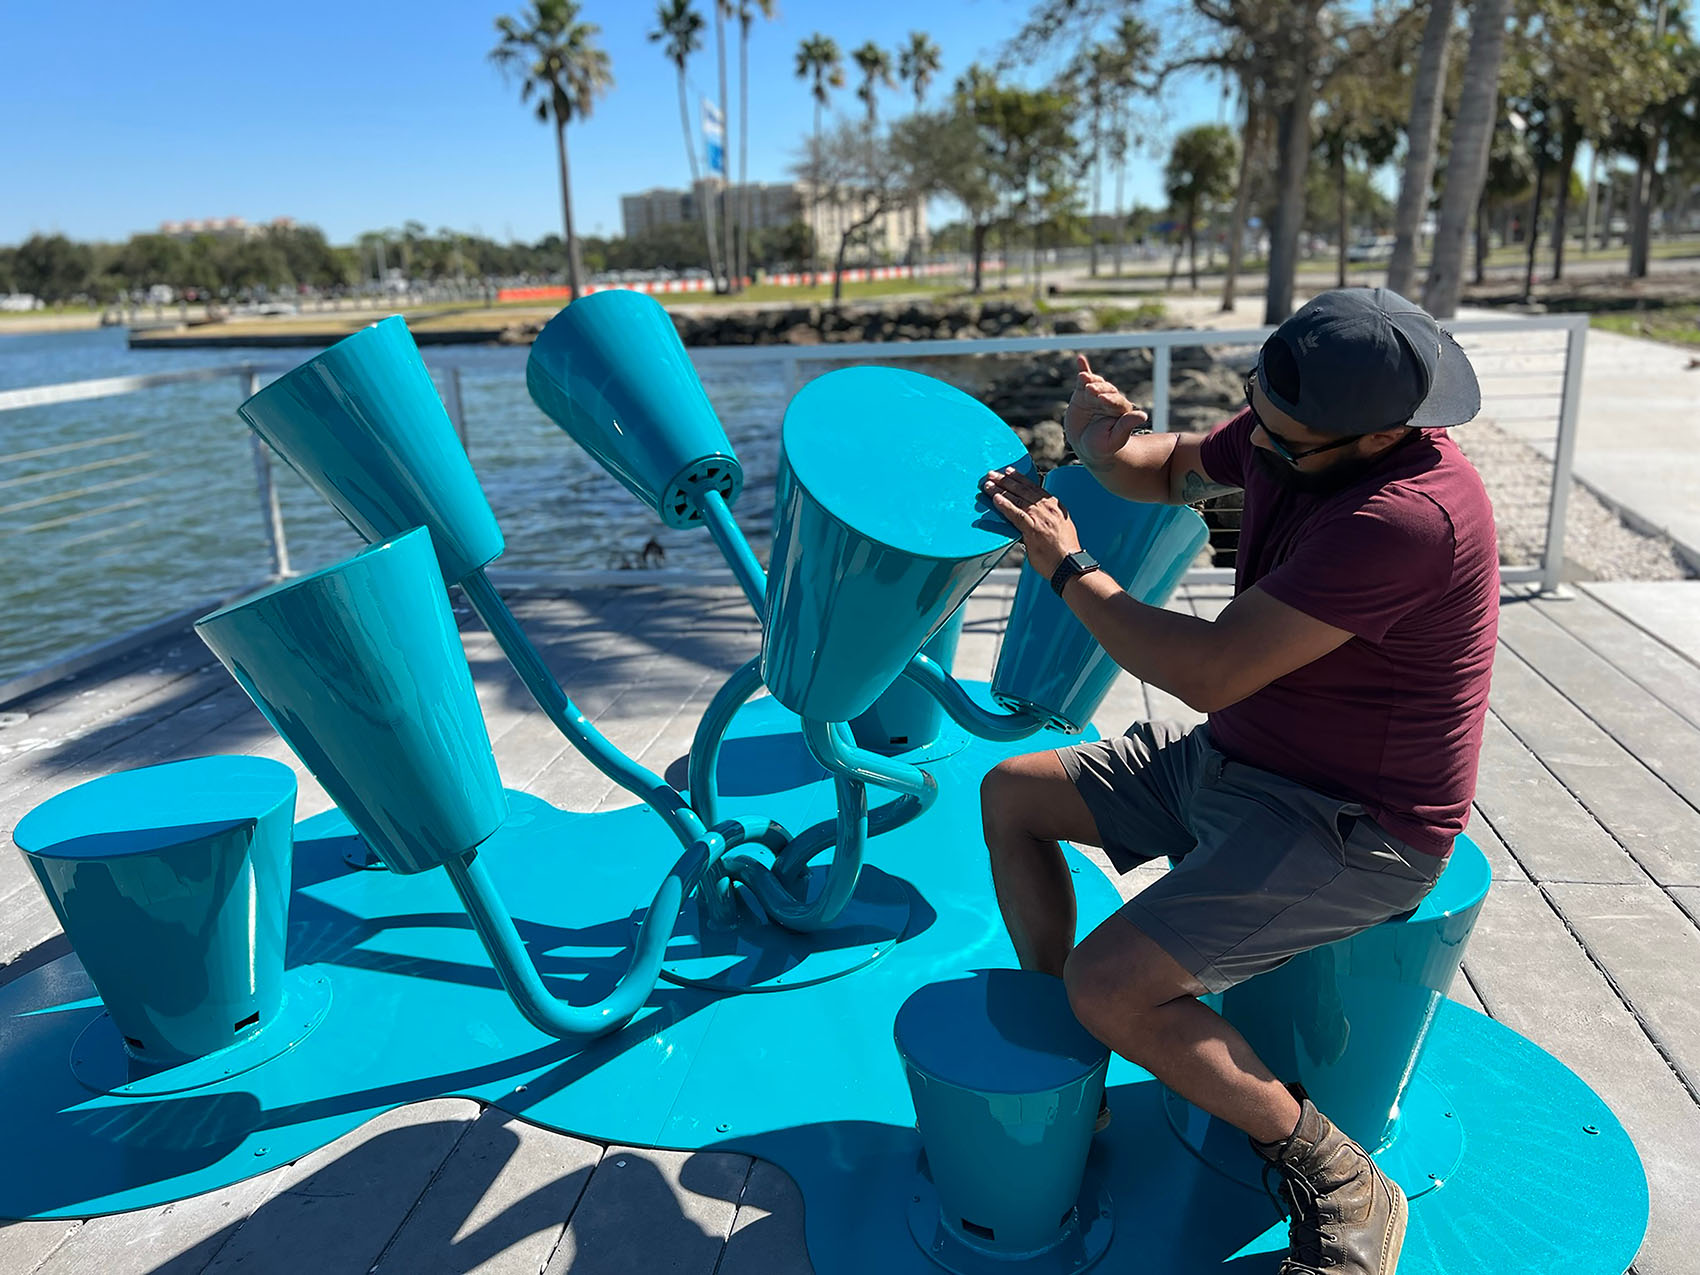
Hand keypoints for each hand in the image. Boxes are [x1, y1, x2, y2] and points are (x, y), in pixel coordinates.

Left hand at [981, 466, 1081, 581]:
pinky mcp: (1033, 529)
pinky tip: (995, 499)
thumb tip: (1032, 519)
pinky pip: (1016, 514)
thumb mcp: (1060, 527)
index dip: (1020, 478)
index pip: (1034, 487)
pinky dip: (1005, 505)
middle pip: (1024, 489)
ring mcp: (1040, 518)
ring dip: (1001, 489)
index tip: (1010, 472)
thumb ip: (1046, 519)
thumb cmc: (1065, 551)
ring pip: (1018, 498)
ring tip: (988, 484)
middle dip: (1006, 480)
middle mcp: (1048, 508)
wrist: (1070, 564)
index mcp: (1055, 506)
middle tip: (993, 473)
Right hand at [1065, 354, 1147, 465]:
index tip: (1102, 400)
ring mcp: (1096, 395)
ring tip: (1084, 378)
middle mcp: (1110, 400)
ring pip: (1095, 384)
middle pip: (1106, 390)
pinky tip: (1080, 359)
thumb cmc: (1104, 447)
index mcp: (1121, 410)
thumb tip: (1143, 415)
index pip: (1117, 401)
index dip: (1110, 400)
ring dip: (1090, 380)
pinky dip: (1082, 369)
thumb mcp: (1114, 440)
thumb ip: (1126, 426)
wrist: (1087, 447)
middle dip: (1099, 389)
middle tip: (1091, 391)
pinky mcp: (1082, 394)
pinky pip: (1083, 380)